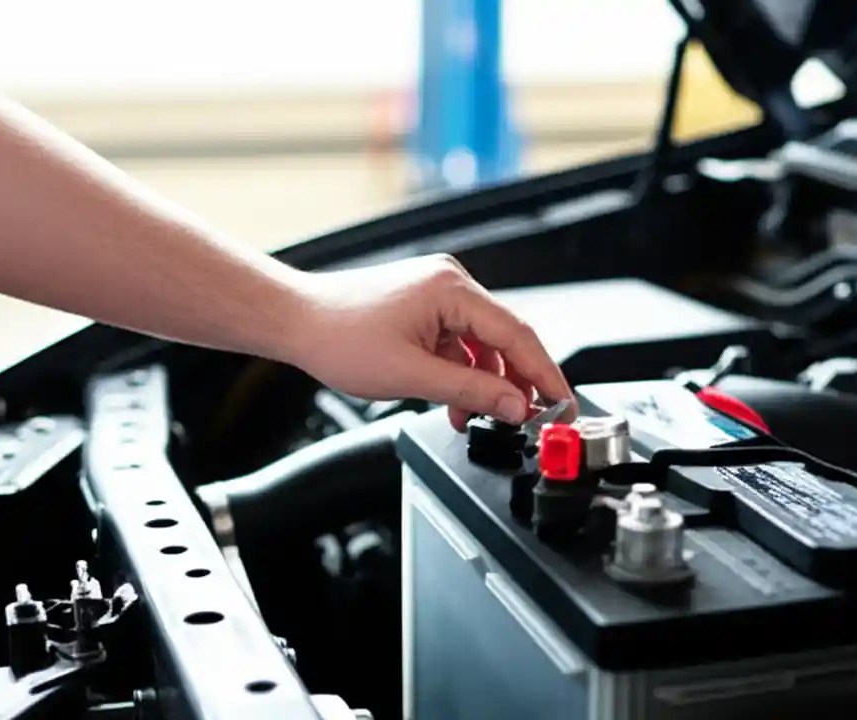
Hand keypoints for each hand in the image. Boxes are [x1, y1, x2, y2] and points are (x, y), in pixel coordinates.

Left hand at [281, 254, 573, 429]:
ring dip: (484, 382)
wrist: (295, 321)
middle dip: (515, 382)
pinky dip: (463, 372)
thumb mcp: (413, 376)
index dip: (544, 373)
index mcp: (452, 289)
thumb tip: (514, 405)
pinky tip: (455, 400)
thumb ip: (471, 392)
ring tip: (476, 416)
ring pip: (482, 344)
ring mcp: (437, 293)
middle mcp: (450, 283)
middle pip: (504, 338)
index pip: (517, 334)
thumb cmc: (338, 337)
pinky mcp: (425, 307)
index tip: (561, 402)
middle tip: (528, 417)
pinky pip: (460, 342)